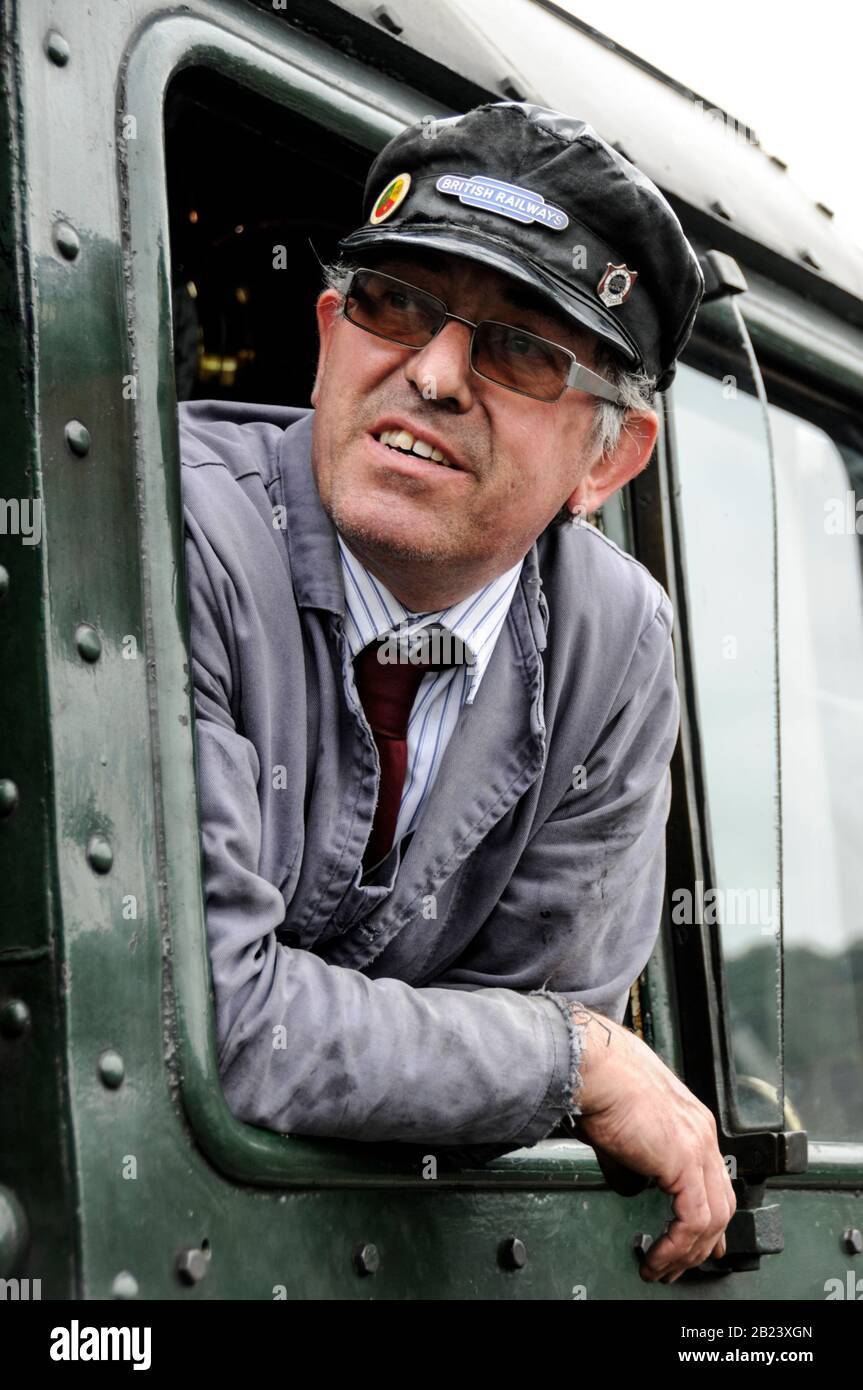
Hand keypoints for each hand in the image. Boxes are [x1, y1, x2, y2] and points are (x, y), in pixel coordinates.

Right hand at [569, 1004, 735, 1283]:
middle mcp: (700, 1132)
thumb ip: (631, 1158)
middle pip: (722, 1202)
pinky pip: (694, 1220)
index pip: (715, 1179)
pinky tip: (658, 1256)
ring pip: (714, 1217)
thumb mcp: (621, 1127)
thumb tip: (627, 1182)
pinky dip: (677, 1245)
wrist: (594, 1066)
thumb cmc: (600, 1081)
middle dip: (703, 1243)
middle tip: (681, 1266)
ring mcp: (697, 1145)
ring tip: (663, 1269)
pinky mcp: (684, 1160)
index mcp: (690, 1121)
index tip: (700, 1241)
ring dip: (688, 1252)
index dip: (710, 1217)